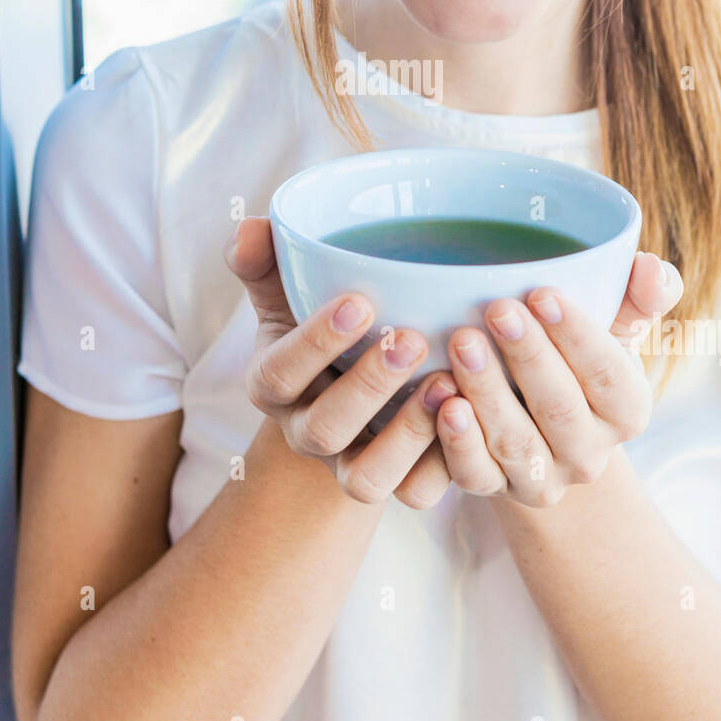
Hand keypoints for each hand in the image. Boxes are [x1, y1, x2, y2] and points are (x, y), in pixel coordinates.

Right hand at [223, 216, 456, 508]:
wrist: (352, 394)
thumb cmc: (322, 328)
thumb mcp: (288, 295)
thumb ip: (266, 263)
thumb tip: (249, 228)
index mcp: (273, 385)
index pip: (280, 372)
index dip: (315, 342)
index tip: (360, 302)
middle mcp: (305, 433)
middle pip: (324, 429)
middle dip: (368, 385)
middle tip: (413, 339)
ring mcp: (349, 465)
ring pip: (366, 478)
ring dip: (408, 434)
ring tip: (446, 383)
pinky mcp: (397, 484)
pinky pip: (416, 493)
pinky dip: (443, 464)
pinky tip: (470, 415)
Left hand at [433, 251, 682, 506]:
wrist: (537, 423)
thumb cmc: (575, 360)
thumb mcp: (613, 329)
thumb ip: (640, 297)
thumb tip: (651, 266)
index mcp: (627, 410)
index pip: (608, 374)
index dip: (577, 335)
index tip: (542, 293)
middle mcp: (590, 453)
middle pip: (561, 407)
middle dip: (528, 356)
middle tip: (498, 310)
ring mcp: (543, 478)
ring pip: (516, 441)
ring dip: (488, 392)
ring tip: (462, 344)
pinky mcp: (497, 490)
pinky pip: (477, 475)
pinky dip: (459, 443)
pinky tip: (444, 405)